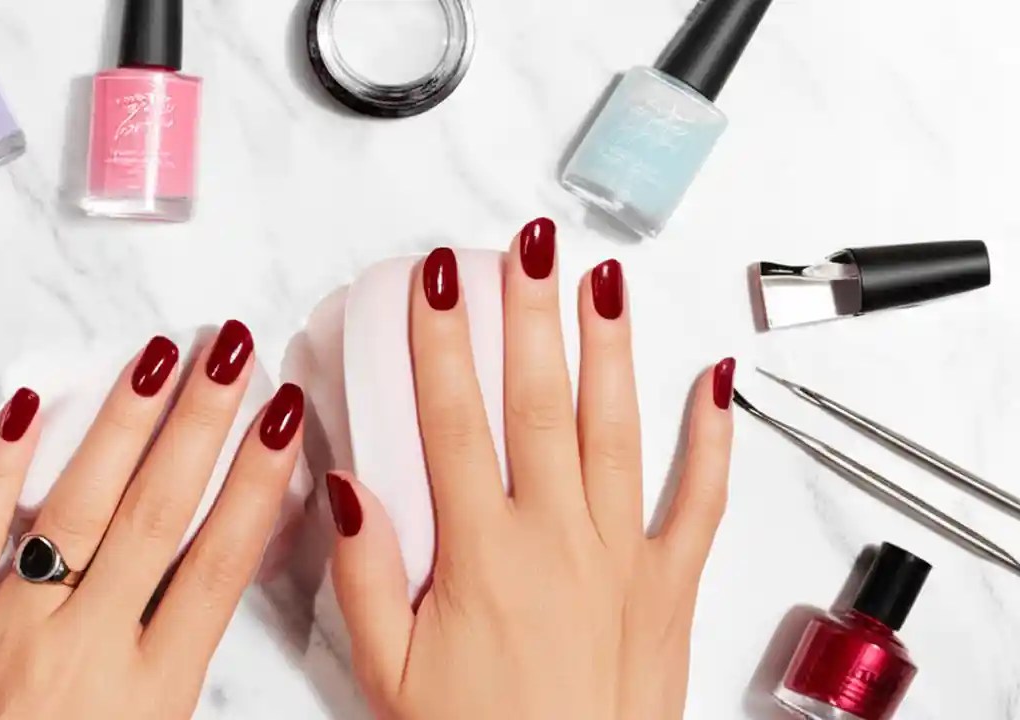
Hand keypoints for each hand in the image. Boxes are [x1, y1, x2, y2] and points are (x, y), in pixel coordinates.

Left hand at [0, 322, 304, 719]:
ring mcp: (5, 634)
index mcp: (151, 691)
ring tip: (161, 357)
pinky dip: (0, 468)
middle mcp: (85, 651)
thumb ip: (183, 660)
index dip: (257, 483)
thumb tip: (224, 566)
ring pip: (75, 510)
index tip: (282, 418)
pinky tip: (29, 404)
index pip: (219, 563)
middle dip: (201, 425)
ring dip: (123, 425)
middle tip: (232, 351)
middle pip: (155, 516)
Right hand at [326, 221, 735, 719]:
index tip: (435, 278)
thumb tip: (344, 487)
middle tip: (527, 246)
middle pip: (541, 403)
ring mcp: (623, 555)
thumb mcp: (389, 674)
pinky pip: (700, 500)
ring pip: (618, 429)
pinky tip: (715, 381)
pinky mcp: (669, 585)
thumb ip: (363, 576)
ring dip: (610, 348)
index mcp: (482, 554)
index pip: (455, 420)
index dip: (441, 341)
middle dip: (531, 313)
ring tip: (604, 280)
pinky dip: (713, 438)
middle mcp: (559, 539)